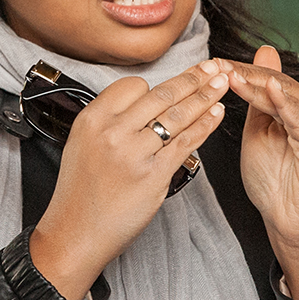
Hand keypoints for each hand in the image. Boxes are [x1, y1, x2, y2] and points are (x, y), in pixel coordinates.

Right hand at [30, 63, 230, 299]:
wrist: (76, 233)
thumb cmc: (81, 193)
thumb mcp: (82, 144)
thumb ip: (109, 121)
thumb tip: (144, 102)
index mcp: (92, 119)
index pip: (132, 86)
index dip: (154, 86)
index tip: (172, 85)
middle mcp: (112, 132)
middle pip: (161, 95)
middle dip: (193, 78)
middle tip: (213, 66)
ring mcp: (134, 153)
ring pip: (178, 116)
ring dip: (205, 96)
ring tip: (222, 84)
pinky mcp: (154, 175)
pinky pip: (186, 143)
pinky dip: (205, 126)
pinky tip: (216, 115)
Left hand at [223, 46, 298, 299]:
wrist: (288, 221)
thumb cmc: (274, 181)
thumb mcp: (258, 130)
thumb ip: (257, 95)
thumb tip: (262, 53)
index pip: (271, 79)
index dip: (242, 70)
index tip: (213, 63)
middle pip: (278, 84)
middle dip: (246, 74)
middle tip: (216, 65)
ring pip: (286, 98)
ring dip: (257, 86)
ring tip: (229, 75)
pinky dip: (285, 105)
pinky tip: (270, 90)